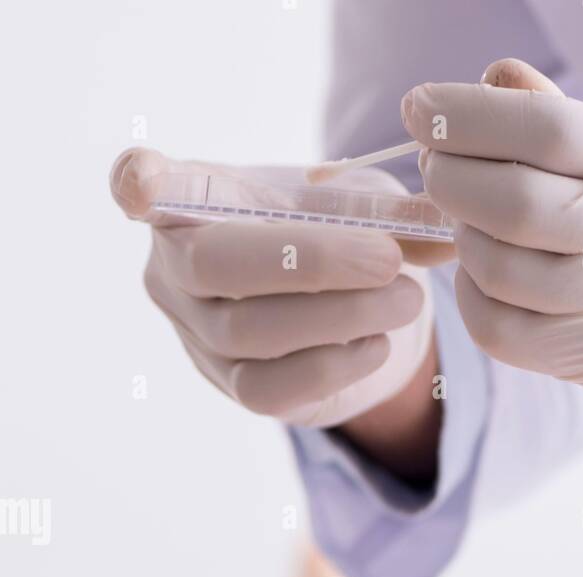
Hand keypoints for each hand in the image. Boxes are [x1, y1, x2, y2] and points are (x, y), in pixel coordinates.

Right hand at [110, 149, 434, 429]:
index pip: (142, 185)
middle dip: (308, 263)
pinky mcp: (227, 384)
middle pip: (214, 265)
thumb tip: (446, 233)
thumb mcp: (357, 207)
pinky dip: (331, 366)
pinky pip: (267, 387)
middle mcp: (172, 264)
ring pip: (248, 333)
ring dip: (339, 317)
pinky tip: (378, 344)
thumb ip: (391, 213)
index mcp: (191, 195)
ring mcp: (192, 331)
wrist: (336, 307)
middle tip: (387, 260)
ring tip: (407, 300)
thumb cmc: (332, 233)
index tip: (142, 183)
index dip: (137, 183)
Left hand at [401, 63, 582, 424]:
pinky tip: (483, 280)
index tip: (421, 107)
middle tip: (433, 166)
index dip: (470, 118)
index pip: (553, 131)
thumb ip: (582, 128)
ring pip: (511, 280)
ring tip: (463, 222)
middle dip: (454, 181)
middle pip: (522, 208)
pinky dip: (479, 304)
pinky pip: (517, 340)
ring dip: (465, 244)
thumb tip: (490, 84)